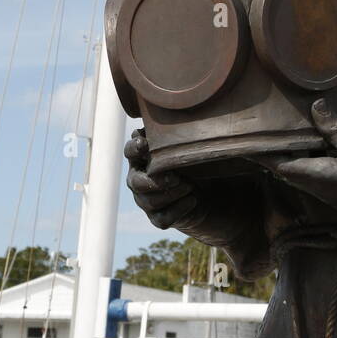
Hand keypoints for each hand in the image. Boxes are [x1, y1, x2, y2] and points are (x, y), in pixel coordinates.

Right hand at [124, 128, 243, 248]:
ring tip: (190, 186)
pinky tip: (193, 200)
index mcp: (142, 158)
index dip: (135, 148)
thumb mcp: (187, 146)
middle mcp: (139, 179)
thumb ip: (175, 136)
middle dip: (155, 181)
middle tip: (175, 177)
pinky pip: (162, 218)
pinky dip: (179, 210)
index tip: (145, 144)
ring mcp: (146, 200)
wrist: (206, 190)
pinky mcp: (157, 217)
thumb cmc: (192, 161)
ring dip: (172, 194)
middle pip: (135, 182)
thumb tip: (172, 118)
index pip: (130, 151)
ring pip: (150, 201)